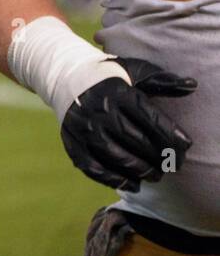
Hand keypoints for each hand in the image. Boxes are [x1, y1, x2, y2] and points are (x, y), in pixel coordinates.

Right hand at [60, 57, 194, 191]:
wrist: (65, 77)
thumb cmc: (109, 76)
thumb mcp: (134, 71)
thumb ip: (163, 81)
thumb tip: (191, 86)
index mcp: (118, 92)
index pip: (150, 119)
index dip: (170, 135)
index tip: (185, 146)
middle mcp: (99, 111)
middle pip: (136, 140)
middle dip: (160, 157)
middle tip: (173, 165)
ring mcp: (84, 128)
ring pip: (115, 156)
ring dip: (140, 170)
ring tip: (155, 176)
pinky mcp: (71, 141)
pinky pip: (92, 166)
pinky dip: (113, 179)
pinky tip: (131, 184)